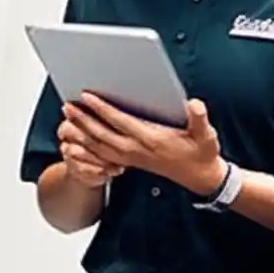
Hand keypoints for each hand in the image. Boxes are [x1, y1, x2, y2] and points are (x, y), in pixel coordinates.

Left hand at [67, 94, 226, 196]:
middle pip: (102, 134)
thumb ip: (200, 119)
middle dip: (83, 119)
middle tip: (66, 105)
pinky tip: (79, 135)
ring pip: (99, 145)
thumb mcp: (207, 135)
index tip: (87, 96)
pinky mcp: (130, 161)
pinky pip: (102, 154)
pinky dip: (88, 145)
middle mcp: (136, 149)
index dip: (102, 108)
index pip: (120, 121)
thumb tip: (195, 104)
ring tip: (68, 116)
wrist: (200, 176)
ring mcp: (131, 157)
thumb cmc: (201, 152)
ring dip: (81, 131)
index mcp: (151, 139)